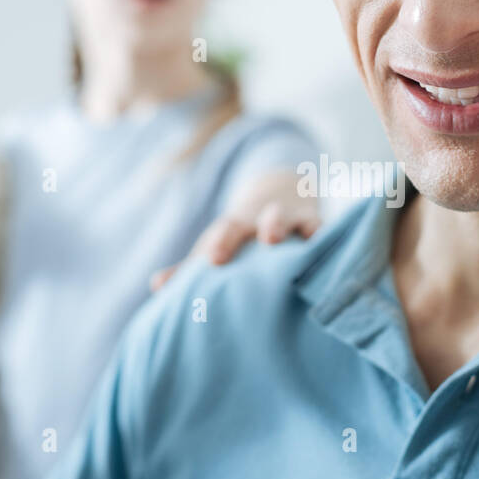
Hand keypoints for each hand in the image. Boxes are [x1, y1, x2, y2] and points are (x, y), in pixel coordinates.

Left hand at [150, 170, 320, 290]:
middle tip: (237, 250)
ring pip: (283, 217)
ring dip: (276, 225)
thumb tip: (156, 286)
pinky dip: (321, 237)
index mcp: (235, 227)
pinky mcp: (313, 221)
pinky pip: (320, 228)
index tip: (213, 261)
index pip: (223, 233)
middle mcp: (258, 219)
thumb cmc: (244, 232)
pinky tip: (321, 249)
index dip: (219, 244)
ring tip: (274, 239)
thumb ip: (190, 268)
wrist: (282, 192)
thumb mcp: (221, 244)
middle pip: (248, 222)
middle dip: (240, 233)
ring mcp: (288, 218)